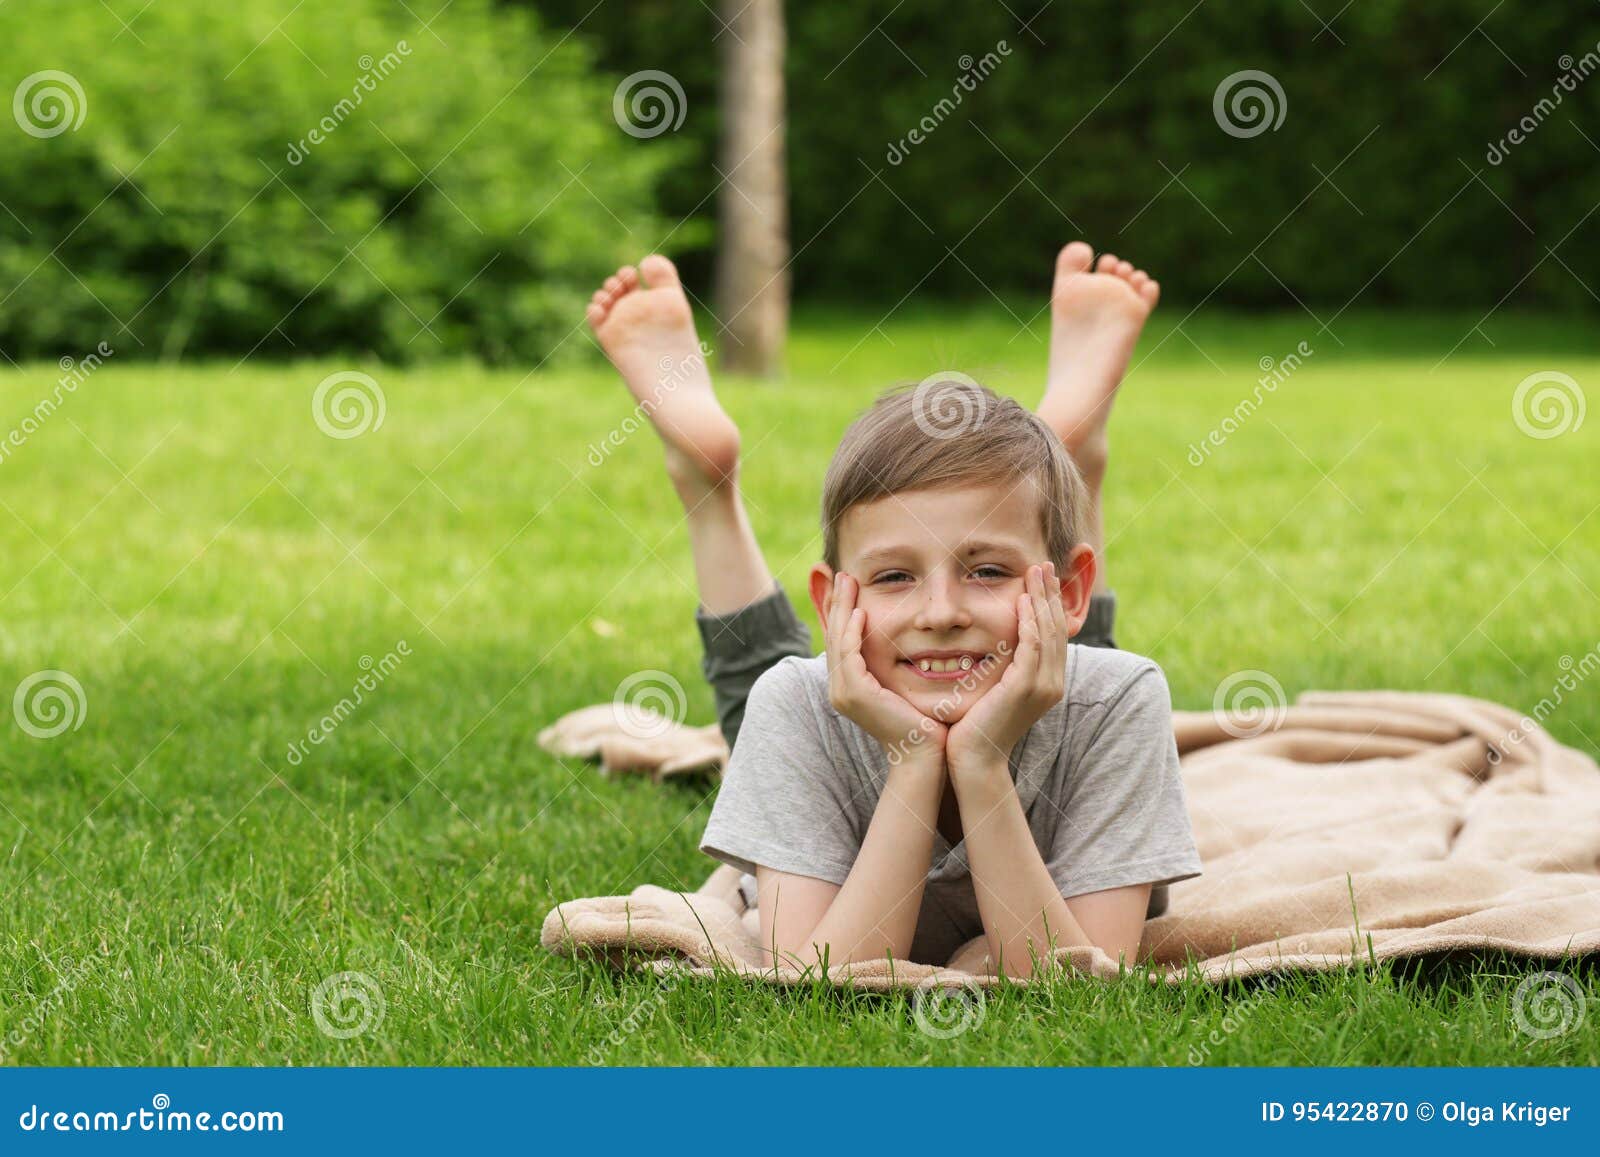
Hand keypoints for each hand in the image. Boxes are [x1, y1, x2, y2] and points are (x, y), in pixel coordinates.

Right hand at [823, 572, 946, 755]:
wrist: (924, 753)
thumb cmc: (922, 721)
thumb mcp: (903, 684)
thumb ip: (894, 663)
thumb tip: (904, 638)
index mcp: (848, 684)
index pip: (840, 639)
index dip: (841, 610)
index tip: (848, 584)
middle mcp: (839, 688)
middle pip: (833, 635)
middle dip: (837, 602)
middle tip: (842, 573)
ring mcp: (843, 692)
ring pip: (838, 640)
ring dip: (842, 608)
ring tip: (847, 582)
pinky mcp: (855, 693)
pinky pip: (850, 654)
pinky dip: (853, 632)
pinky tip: (859, 613)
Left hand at [946, 562, 1067, 775]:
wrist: (973, 758)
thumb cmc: (977, 724)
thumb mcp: (996, 688)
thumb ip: (1005, 665)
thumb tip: (999, 642)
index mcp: (1048, 682)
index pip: (1055, 635)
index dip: (1051, 605)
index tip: (1042, 579)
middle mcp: (1052, 683)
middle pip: (1057, 628)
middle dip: (1051, 594)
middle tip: (1043, 566)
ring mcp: (1043, 686)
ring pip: (1047, 632)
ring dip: (1042, 599)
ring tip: (1035, 573)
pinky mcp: (1025, 687)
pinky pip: (1032, 646)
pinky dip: (1029, 621)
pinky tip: (1023, 600)